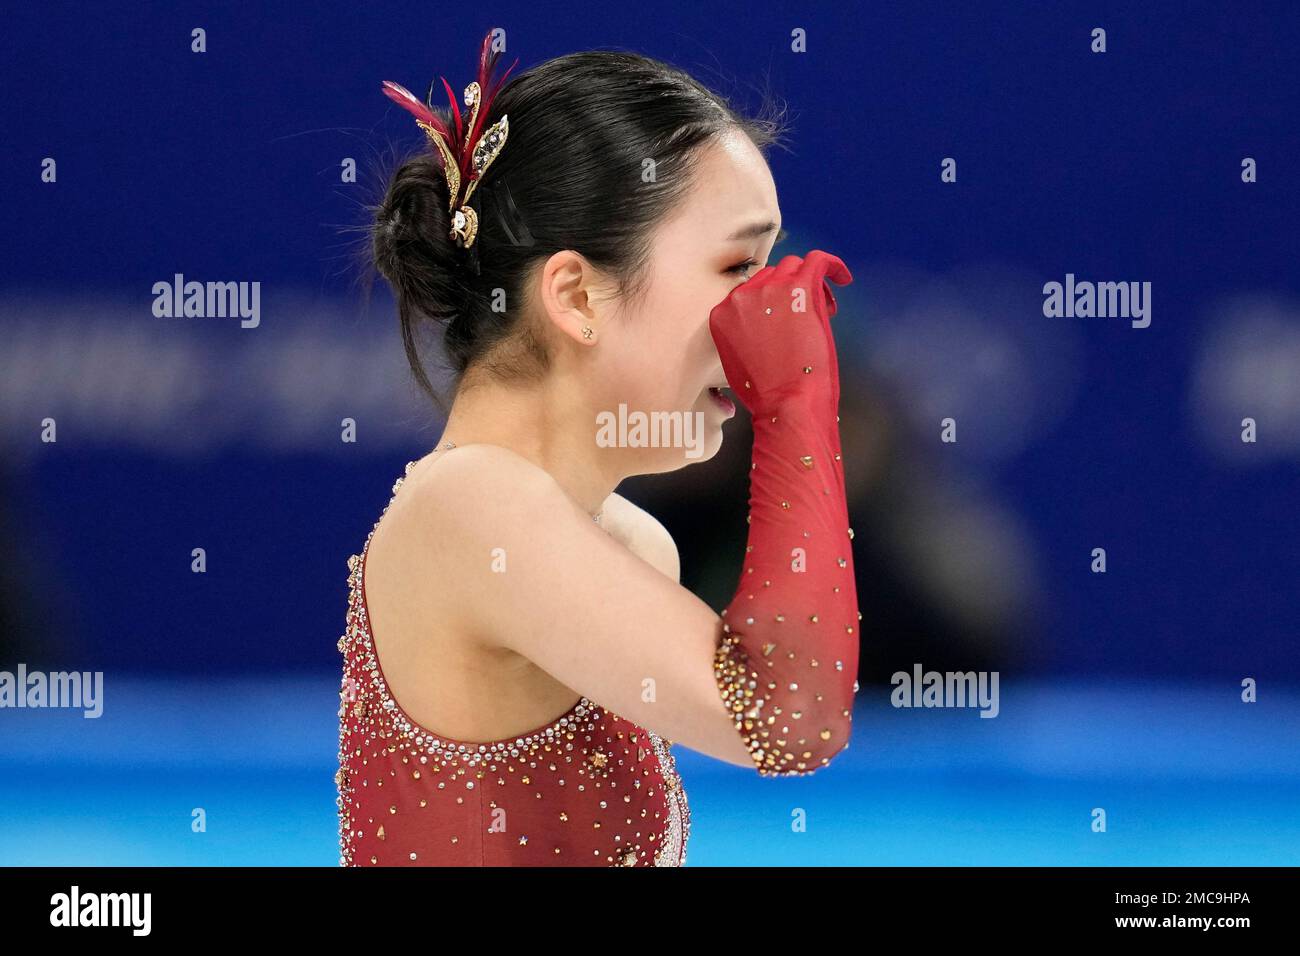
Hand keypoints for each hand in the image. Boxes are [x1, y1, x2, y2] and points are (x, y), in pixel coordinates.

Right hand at [708, 250, 852, 415]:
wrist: (786, 405)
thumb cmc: (767, 396)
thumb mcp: (738, 363)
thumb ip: (743, 336)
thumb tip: (764, 326)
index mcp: (722, 314)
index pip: (748, 292)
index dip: (770, 303)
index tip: (786, 320)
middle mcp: (742, 297)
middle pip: (769, 276)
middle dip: (788, 291)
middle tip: (805, 316)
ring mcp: (769, 290)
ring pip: (792, 266)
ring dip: (807, 282)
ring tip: (822, 307)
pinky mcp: (799, 288)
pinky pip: (818, 260)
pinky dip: (832, 265)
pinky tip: (843, 278)